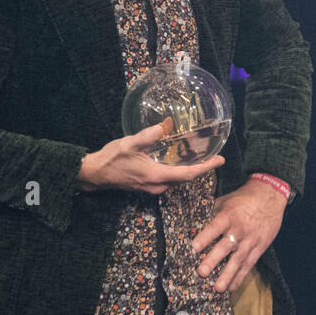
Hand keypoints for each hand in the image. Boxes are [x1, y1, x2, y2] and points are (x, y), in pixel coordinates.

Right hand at [77, 122, 223, 194]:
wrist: (95, 174)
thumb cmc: (111, 158)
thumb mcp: (129, 143)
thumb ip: (147, 135)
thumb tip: (163, 126)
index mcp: (157, 175)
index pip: (188, 174)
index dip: (206, 167)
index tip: (220, 160)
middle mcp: (158, 186)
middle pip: (186, 179)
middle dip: (202, 168)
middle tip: (215, 157)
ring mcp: (153, 188)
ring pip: (178, 181)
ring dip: (191, 171)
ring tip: (202, 158)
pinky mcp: (148, 187)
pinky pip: (170, 180)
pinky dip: (179, 172)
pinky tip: (181, 162)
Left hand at [191, 179, 285, 293]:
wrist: (270, 196)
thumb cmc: (244, 198)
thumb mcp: (226, 201)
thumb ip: (212, 214)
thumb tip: (193, 225)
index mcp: (229, 216)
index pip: (215, 228)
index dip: (204, 237)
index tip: (193, 248)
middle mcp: (240, 229)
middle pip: (225, 246)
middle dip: (213, 260)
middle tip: (201, 272)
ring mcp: (251, 239)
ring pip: (238, 259)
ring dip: (227, 274)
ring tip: (217, 288)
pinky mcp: (260, 246)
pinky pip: (249, 263)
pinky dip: (241, 276)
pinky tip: (232, 287)